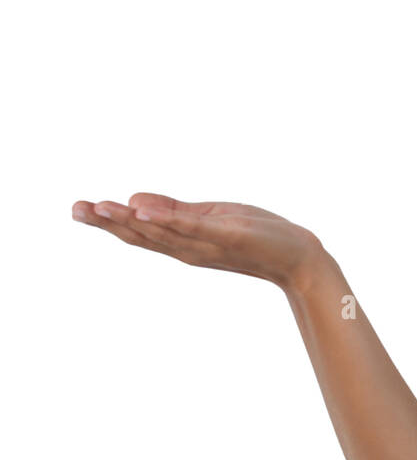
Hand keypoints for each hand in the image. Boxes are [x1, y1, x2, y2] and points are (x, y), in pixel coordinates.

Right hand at [72, 192, 324, 291]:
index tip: (78, 208)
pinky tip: (142, 212)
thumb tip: (132, 203)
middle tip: (75, 208)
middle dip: (107, 223)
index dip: (108, 221)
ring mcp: (207, 244)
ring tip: (100, 207)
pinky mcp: (227, 236)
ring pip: (161, 234)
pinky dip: (167, 221)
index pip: (139, 232)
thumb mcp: (211, 218)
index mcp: (184, 241)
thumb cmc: (258, 236)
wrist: (298, 256)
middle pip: (141, 236)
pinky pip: (193, 229)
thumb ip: (174, 211)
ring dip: (128, 221)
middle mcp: (190, 248)